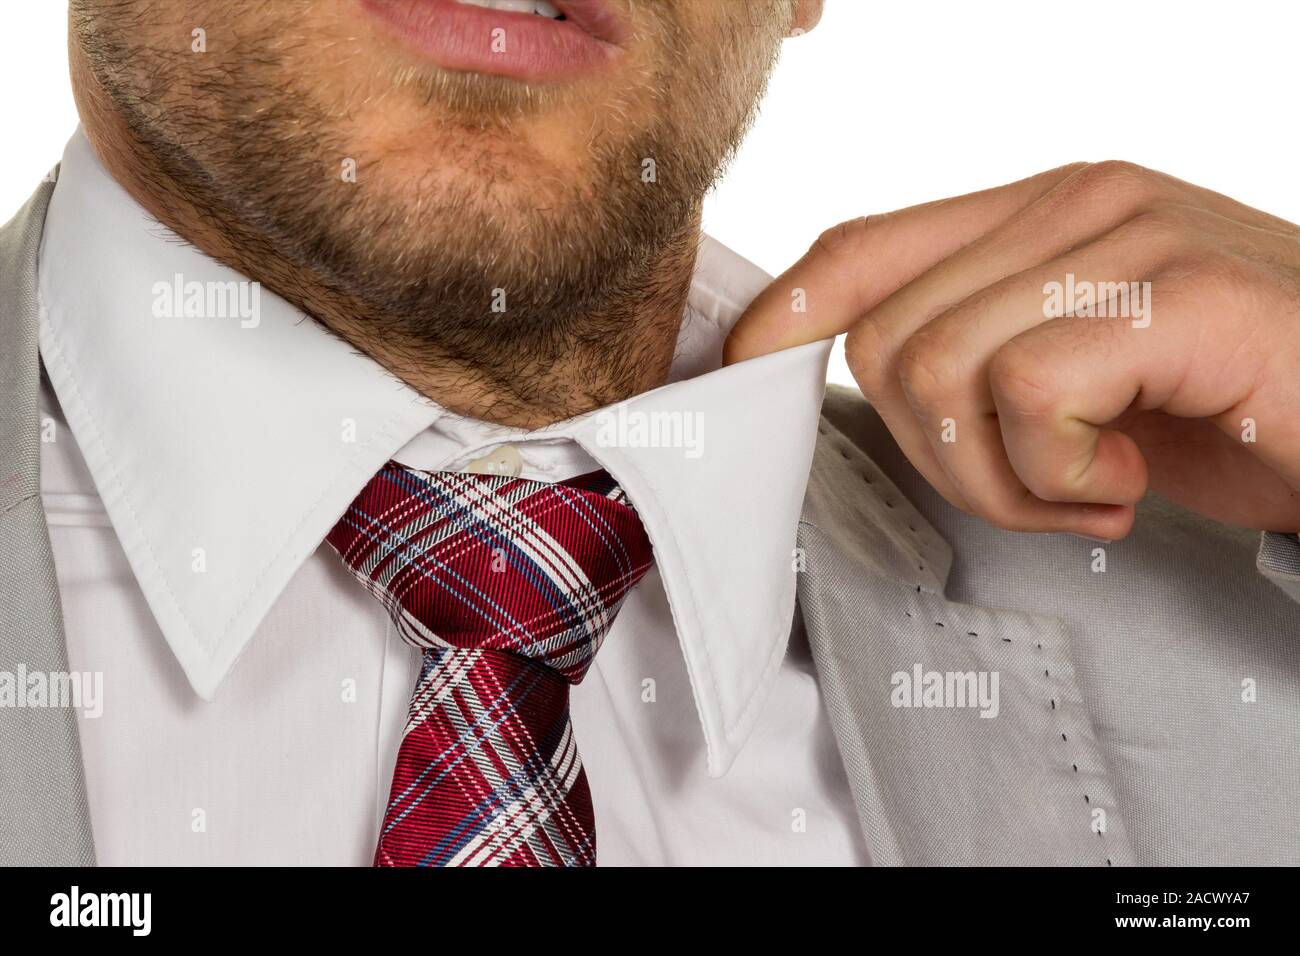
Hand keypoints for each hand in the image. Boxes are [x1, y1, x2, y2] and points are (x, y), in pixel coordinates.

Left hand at [725, 162, 1299, 538]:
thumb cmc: (1238, 404)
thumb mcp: (1085, 377)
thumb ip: (985, 352)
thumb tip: (863, 376)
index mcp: (1042, 215)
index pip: (866, 243)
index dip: (787, 312)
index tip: (745, 371)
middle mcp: (1076, 204)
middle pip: (886, 335)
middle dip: (938, 452)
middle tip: (1037, 486)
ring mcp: (1131, 239)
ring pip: (942, 368)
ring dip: (1003, 477)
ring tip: (1089, 485)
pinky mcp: (1182, 297)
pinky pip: (1030, 393)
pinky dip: (1060, 471)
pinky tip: (1126, 477)